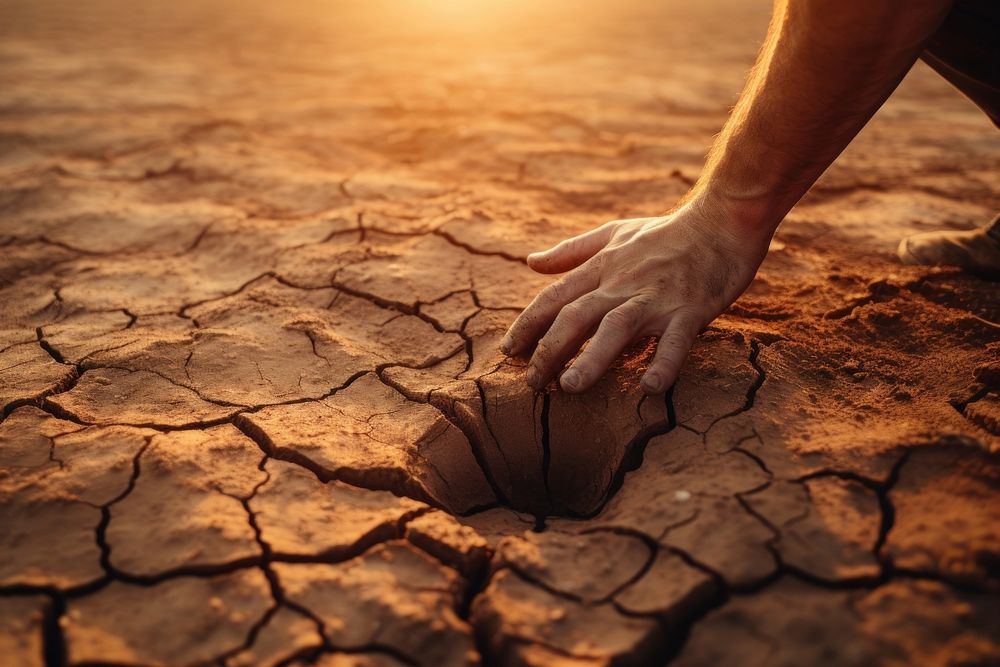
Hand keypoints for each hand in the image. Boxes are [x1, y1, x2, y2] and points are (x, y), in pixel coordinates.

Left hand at [500, 196, 769, 393]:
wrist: (722, 220)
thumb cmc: (667, 232)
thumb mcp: (613, 233)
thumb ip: (571, 251)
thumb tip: (531, 262)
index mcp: (602, 267)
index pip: (554, 298)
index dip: (528, 325)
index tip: (508, 351)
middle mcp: (622, 283)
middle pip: (576, 316)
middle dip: (549, 350)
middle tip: (532, 383)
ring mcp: (656, 297)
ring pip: (616, 327)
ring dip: (591, 358)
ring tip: (570, 387)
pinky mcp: (690, 309)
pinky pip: (675, 340)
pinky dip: (663, 362)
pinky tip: (650, 387)